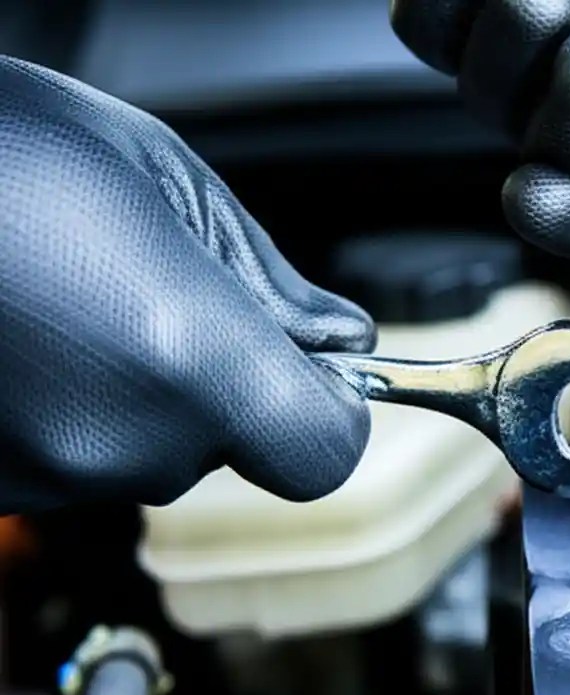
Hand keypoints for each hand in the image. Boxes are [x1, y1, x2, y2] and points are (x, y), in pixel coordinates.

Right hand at [0, 56, 375, 510]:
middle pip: (230, 447)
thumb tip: (340, 339)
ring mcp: (41, 472)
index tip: (314, 366)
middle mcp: (117, 441)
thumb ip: (272, 282)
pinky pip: (75, 455)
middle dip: (223, 382)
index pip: (322, 453)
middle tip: (164, 292)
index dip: (329, 408)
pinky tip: (36, 333)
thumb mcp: (171, 182)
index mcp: (190, 361)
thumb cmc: (7, 150)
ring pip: (149, 451)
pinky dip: (75, 407)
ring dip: (142, 393)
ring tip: (78, 299)